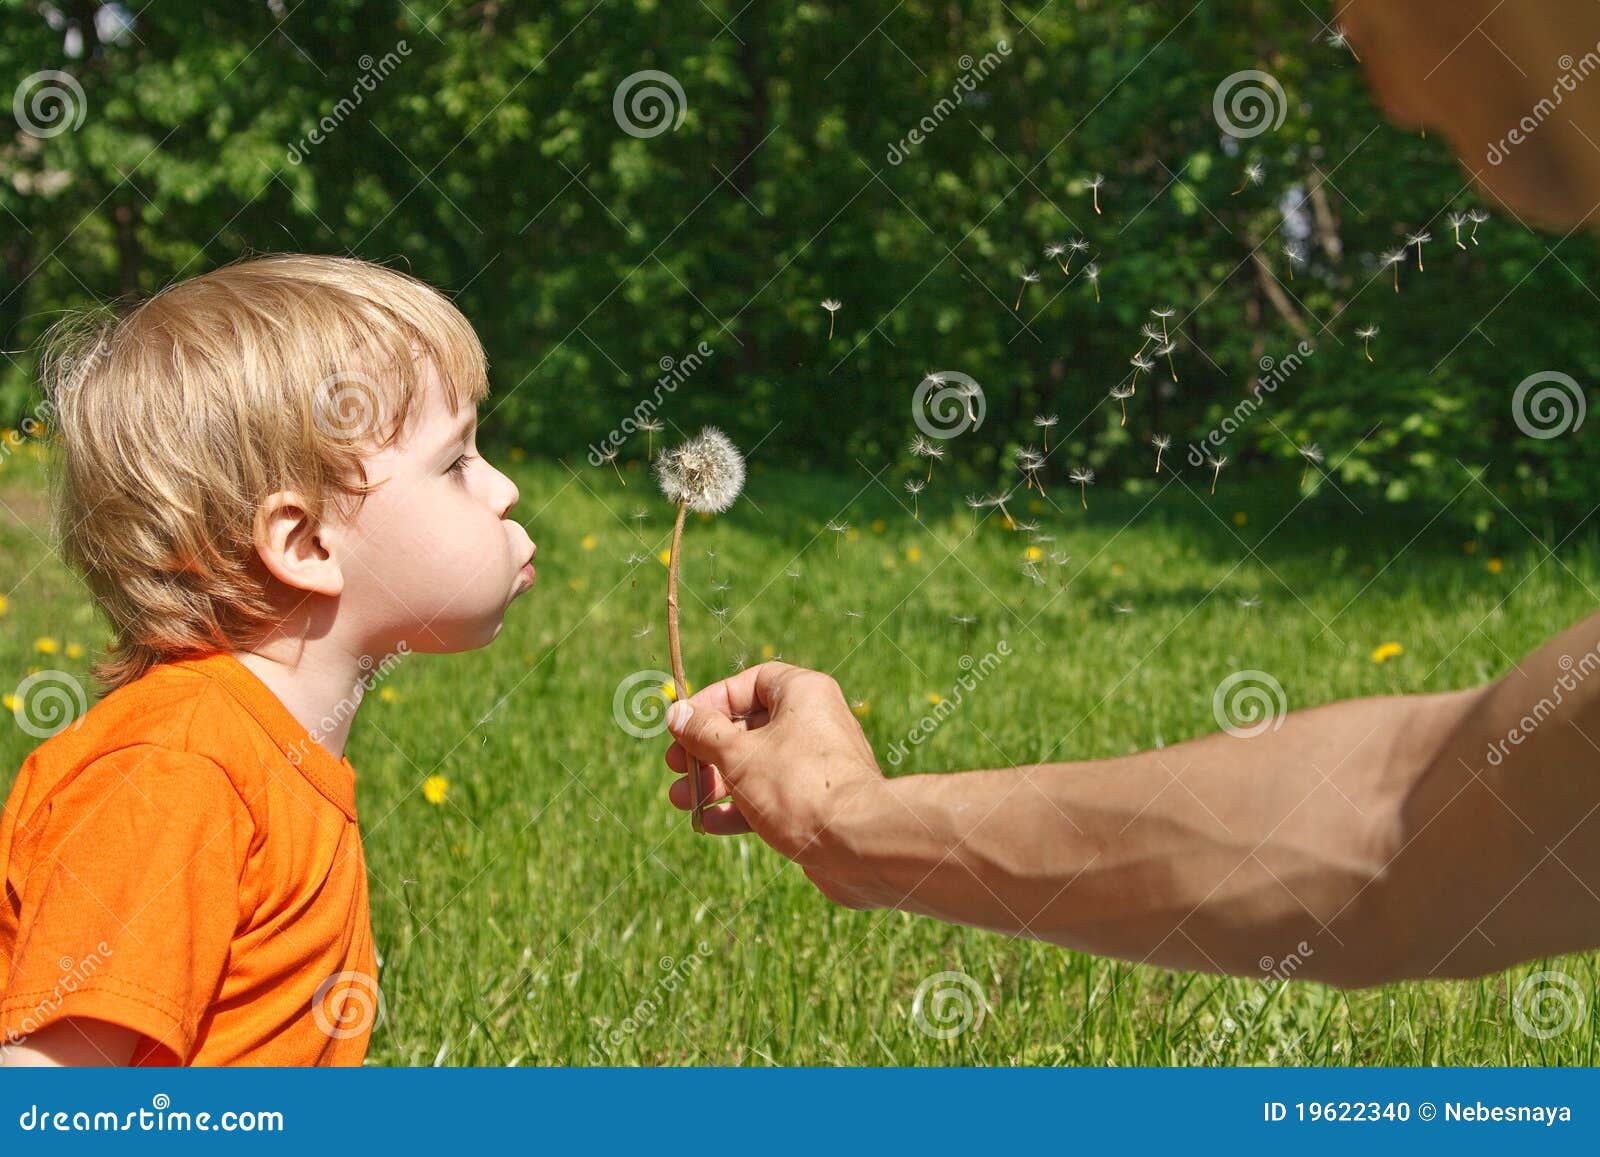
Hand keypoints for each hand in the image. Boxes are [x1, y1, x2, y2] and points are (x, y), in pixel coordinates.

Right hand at [663, 662, 887, 904]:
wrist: (857, 843)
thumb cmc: (798, 785)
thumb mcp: (737, 753)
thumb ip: (703, 733)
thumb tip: (677, 714)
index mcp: (803, 693)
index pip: (750, 683)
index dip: (711, 701)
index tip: (682, 724)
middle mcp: (814, 723)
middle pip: (748, 727)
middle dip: (706, 750)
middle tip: (676, 767)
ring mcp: (816, 765)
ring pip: (756, 765)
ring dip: (716, 782)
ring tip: (682, 800)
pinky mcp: (816, 802)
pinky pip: (771, 796)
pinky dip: (740, 806)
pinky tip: (710, 822)